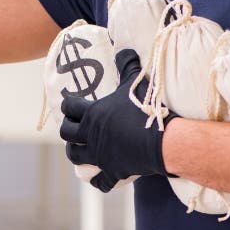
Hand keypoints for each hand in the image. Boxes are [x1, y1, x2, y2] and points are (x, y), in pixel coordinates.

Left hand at [60, 48, 177, 191]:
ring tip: (78, 149)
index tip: (69, 104)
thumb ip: (127, 65)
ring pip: (76, 157)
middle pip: (67, 134)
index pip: (69, 108)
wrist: (162, 140)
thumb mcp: (136, 83)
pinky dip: (98, 180)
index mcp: (93, 114)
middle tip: (72, 127)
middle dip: (67, 130)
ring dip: (75, 153)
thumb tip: (124, 49)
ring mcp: (100, 155)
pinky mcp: (113, 170)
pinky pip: (99, 180)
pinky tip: (98, 177)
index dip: (67, 105)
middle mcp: (91, 135)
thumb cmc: (146, 109)